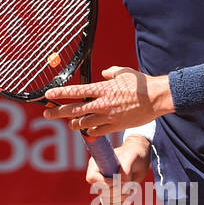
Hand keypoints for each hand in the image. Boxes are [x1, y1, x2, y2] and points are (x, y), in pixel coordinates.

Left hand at [43, 66, 167, 135]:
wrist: (156, 99)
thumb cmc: (141, 84)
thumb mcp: (124, 72)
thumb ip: (110, 73)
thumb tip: (104, 74)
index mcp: (102, 89)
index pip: (75, 91)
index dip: (60, 93)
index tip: (48, 95)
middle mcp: (102, 103)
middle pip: (73, 110)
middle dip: (57, 112)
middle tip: (47, 114)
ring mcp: (107, 117)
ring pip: (82, 123)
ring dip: (75, 123)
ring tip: (71, 123)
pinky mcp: (115, 127)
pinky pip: (96, 132)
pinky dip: (91, 131)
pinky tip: (89, 129)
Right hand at [86, 133, 150, 204]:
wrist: (139, 159)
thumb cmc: (134, 154)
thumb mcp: (131, 157)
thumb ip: (125, 168)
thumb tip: (121, 181)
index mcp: (97, 164)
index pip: (92, 178)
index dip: (104, 183)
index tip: (117, 181)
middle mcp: (98, 176)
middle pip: (100, 192)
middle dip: (116, 192)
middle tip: (128, 187)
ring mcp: (104, 185)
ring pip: (106, 200)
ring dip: (120, 198)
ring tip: (131, 190)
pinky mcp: (111, 193)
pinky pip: (112, 204)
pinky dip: (122, 202)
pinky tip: (130, 195)